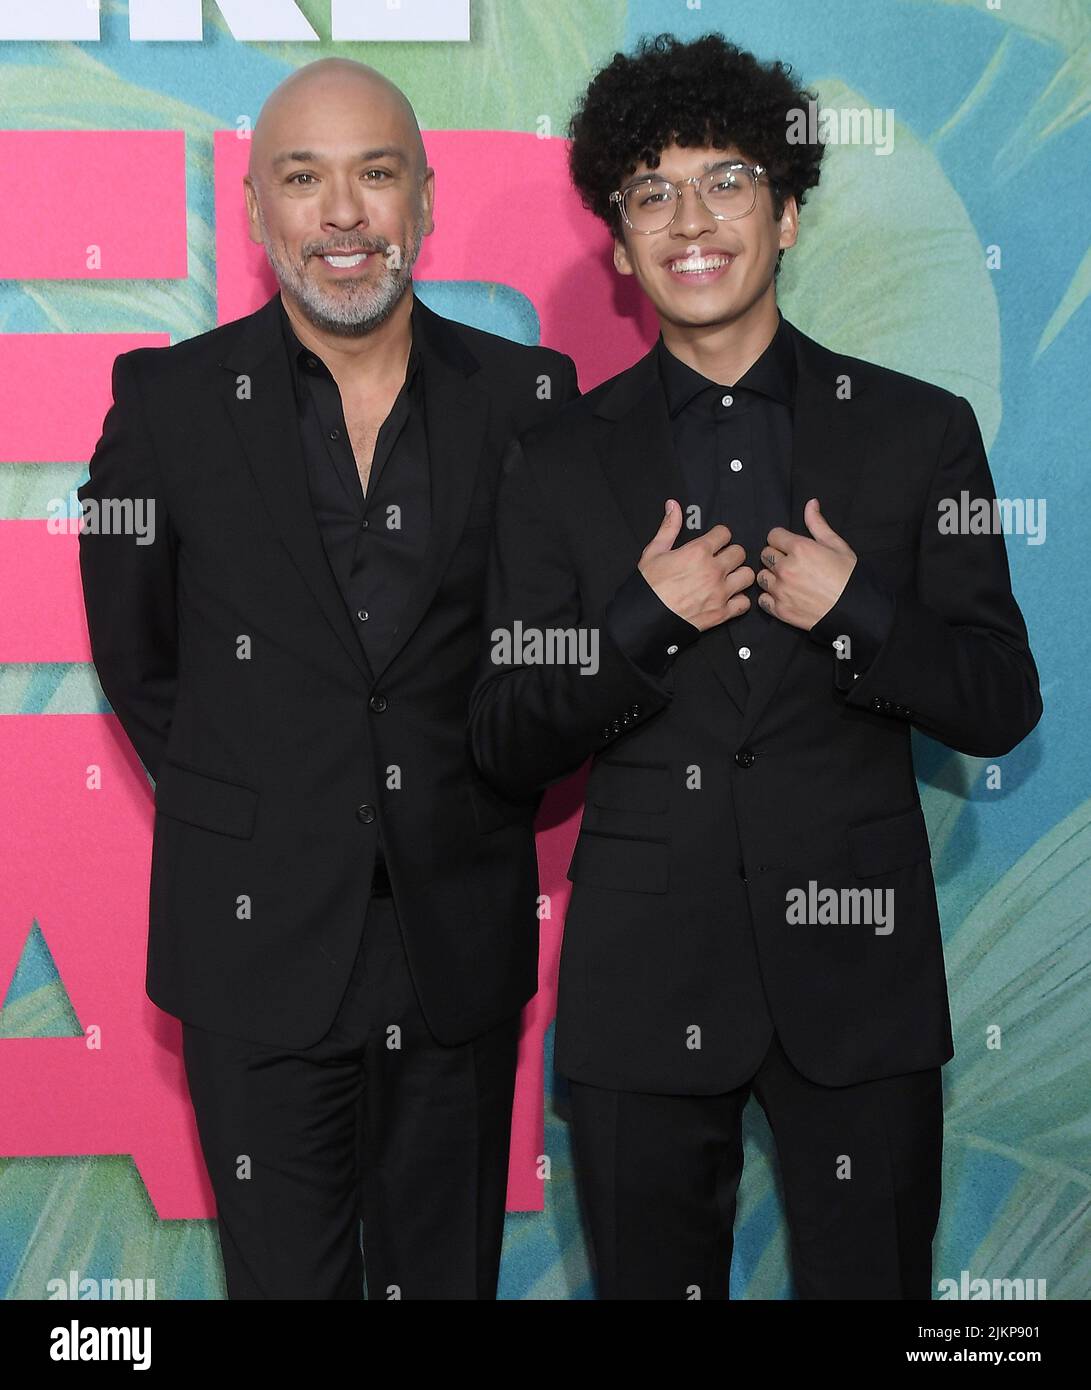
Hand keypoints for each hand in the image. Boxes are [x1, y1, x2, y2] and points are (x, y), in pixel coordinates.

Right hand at [638, 500, 754, 631]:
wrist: (645, 618)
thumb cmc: (648, 586)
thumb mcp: (654, 552)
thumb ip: (669, 527)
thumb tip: (673, 505)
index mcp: (698, 552)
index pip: (725, 533)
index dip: (719, 536)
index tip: (714, 542)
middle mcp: (713, 571)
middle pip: (739, 552)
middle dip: (730, 554)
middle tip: (720, 560)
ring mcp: (720, 593)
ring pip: (747, 576)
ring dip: (739, 575)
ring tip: (728, 578)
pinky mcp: (721, 613)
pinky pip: (745, 603)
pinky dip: (739, 600)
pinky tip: (728, 598)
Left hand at [757, 498, 855, 629]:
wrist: (855, 611)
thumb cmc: (849, 577)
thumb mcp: (837, 546)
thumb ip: (818, 524)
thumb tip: (810, 503)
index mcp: (800, 549)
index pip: (773, 535)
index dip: (782, 539)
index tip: (790, 546)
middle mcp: (786, 568)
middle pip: (765, 555)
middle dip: (776, 556)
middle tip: (791, 564)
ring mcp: (781, 590)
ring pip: (762, 577)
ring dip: (771, 577)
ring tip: (787, 580)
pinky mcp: (780, 610)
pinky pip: (762, 600)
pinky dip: (770, 598)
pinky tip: (783, 596)